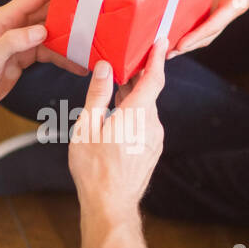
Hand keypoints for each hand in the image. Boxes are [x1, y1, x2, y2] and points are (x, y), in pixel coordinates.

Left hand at [0, 0, 80, 114]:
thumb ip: (14, 41)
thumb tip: (41, 31)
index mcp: (6, 19)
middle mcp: (16, 26)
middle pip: (49, 13)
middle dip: (71, 14)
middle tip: (95, 17)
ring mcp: (22, 42)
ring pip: (52, 34)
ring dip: (70, 38)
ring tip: (91, 42)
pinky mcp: (25, 58)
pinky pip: (49, 52)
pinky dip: (64, 57)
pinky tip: (78, 64)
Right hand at [69, 43, 166, 217]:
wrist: (110, 205)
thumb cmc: (95, 169)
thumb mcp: (87, 128)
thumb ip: (98, 95)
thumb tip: (104, 69)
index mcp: (136, 114)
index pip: (153, 78)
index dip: (157, 58)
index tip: (161, 42)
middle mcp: (151, 124)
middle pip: (148, 92)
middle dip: (137, 76)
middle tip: (124, 62)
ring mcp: (154, 139)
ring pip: (146, 109)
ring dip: (133, 97)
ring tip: (114, 89)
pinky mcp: (152, 149)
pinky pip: (146, 123)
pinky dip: (134, 113)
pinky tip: (118, 116)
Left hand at [172, 0, 248, 54]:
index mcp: (235, 5)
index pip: (214, 25)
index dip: (197, 36)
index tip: (181, 45)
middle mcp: (228, 12)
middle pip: (207, 34)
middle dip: (189, 45)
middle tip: (168, 53)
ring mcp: (222, 11)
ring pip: (205, 31)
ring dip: (188, 41)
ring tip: (168, 49)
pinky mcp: (217, 6)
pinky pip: (203, 21)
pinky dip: (190, 29)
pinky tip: (176, 30)